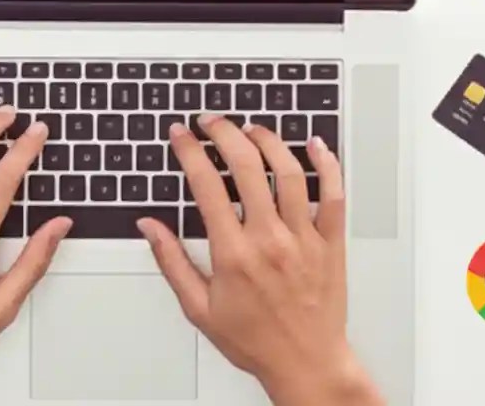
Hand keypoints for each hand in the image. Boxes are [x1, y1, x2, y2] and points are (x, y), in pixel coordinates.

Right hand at [137, 115, 382, 405]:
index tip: (182, 135)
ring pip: (289, 172)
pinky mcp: (331, 242)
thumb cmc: (255, 341)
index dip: (190, 151)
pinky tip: (315, 145)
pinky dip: (327, 164)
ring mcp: (304, 238)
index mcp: (233, 254)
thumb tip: (150, 226)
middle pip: (246, 166)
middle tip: (211, 121)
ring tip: (251, 128)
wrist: (306, 363)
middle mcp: (269, 239)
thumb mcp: (199, 308)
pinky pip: (334, 194)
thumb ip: (172, 262)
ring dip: (268, 140)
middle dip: (224, 132)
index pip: (206, 185)